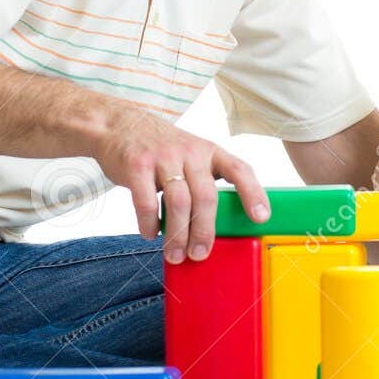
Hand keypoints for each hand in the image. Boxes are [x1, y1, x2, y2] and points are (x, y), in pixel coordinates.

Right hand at [90, 103, 268, 264]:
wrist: (117, 124)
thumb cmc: (159, 148)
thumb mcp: (188, 155)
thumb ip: (201, 182)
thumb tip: (208, 231)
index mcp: (209, 151)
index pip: (239, 170)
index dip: (253, 194)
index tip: (261, 218)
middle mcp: (190, 151)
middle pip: (206, 197)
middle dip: (204, 232)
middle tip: (200, 254)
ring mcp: (163, 157)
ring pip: (179, 203)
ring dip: (177, 235)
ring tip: (175, 254)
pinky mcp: (137, 165)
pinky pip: (146, 202)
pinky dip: (149, 224)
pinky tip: (150, 233)